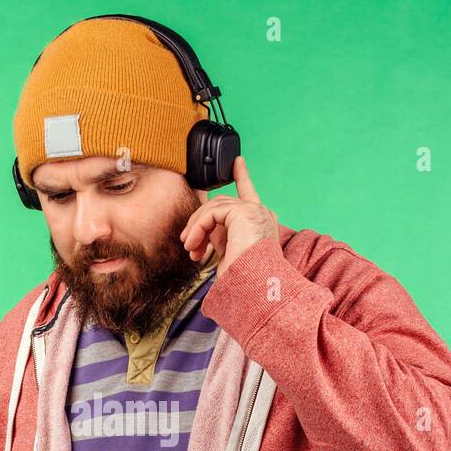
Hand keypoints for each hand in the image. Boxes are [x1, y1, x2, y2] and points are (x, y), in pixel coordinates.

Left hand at [180, 155, 278, 278]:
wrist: (256, 289)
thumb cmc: (244, 280)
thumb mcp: (230, 254)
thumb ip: (220, 236)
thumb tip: (199, 232)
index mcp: (260, 222)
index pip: (250, 193)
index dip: (243, 176)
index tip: (237, 162)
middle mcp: (261, 213)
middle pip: (221, 203)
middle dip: (200, 222)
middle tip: (189, 246)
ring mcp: (254, 210)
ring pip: (214, 207)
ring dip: (196, 228)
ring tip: (190, 249)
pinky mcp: (244, 211)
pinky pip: (212, 213)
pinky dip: (198, 228)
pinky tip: (194, 245)